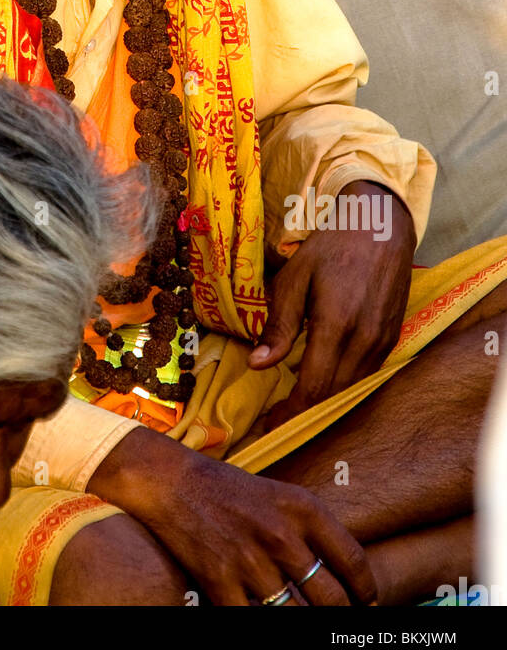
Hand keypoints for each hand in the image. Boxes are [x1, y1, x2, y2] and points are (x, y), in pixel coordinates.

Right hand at [87, 427, 375, 605]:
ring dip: (298, 621)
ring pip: (294, 616)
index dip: (365, 592)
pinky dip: (257, 621)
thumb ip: (310, 530)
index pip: (353, 561)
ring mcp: (250, 560)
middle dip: (338, 616)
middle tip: (336, 621)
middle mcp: (281, 535)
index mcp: (303, 508)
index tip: (366, 604)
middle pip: (330, 598)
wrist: (171, 480)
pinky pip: (250, 620)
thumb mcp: (279, 495)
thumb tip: (338, 574)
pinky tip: (260, 614)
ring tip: (298, 616)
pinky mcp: (219, 580)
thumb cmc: (227, 489)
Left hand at [250, 182, 415, 423]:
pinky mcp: (393, 336)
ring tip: (295, 401)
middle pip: (332, 393)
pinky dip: (342, 380)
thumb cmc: (330, 247)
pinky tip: (323, 376)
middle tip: (276, 417)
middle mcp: (365, 339)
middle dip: (303, 410)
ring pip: (350, 385)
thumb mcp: (294, 279)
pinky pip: (366, 372)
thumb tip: (257, 365)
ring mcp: (383, 340)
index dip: (290, 412)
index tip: (270, 424)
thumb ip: (279, 326)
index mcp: (336, 325)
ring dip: (323, 397)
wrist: (380, 225)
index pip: (313, 387)